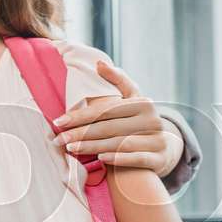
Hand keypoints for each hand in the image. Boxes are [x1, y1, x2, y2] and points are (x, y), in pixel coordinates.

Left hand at [52, 61, 184, 177]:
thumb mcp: (131, 99)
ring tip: (71, 149)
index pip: (106, 110)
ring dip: (93, 146)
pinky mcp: (159, 159)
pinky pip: (137, 158)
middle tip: (58, 139)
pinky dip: (119, 158)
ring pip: (120, 143)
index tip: (59, 121)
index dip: (80, 115)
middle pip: (109, 127)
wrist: (163, 148)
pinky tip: (100, 158)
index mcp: (143, 103)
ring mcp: (157, 140)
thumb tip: (98, 63)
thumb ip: (116, 81)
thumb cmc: (137, 121)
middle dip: (81, 133)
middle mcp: (152, 120)